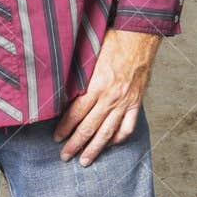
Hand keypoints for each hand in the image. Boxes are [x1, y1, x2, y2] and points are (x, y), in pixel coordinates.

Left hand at [52, 30, 160, 165]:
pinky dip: (119, 138)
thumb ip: (79, 76)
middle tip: (65, 156)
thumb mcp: (90, 56)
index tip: (56, 137)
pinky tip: (111, 144)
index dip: (64, 127)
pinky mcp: (136, 102)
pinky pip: (128, 126)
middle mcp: (111, 98)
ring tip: (85, 161)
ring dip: (95, 148)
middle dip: (75, 144)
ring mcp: (125, 102)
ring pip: (108, 132)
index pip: (76, 114)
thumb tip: (62, 89)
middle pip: (89, 127)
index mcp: (96, 86)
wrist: (140, 36)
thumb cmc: (113, 41)